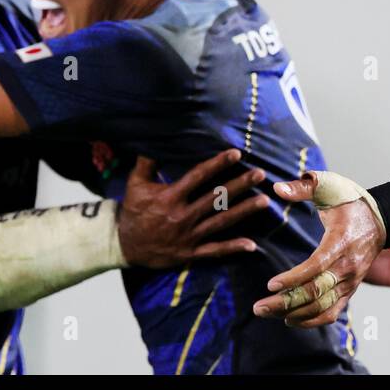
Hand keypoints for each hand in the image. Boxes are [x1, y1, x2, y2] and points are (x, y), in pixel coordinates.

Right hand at [118, 149, 269, 267]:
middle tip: (261, 174)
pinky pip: (215, 250)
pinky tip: (252, 245)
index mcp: (171, 197)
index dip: (218, 164)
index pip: (199, 177)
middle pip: (217, 198)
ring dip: (244, 211)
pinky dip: (233, 248)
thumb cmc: (133, 211)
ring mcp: (189, 237)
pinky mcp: (191, 253)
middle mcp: (183, 216)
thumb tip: (155, 136)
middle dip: (240, 185)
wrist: (125, 246)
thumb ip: (147, 161)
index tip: (236, 154)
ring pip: (221, 222)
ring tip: (264, 201)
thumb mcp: (135, 183)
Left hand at [251, 170, 385, 327]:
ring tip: (266, 313)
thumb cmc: (350, 201)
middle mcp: (348, 265)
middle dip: (285, 302)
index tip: (270, 285)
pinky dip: (312, 320)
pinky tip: (289, 320)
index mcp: (341, 240)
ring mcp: (350, 280)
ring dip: (294, 313)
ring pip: (322, 306)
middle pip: (316, 291)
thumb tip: (277, 188)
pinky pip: (332, 311)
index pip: (317, 266)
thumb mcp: (329, 185)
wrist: (379, 219)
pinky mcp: (350, 289)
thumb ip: (302, 187)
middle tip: (258, 307)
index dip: (294, 278)